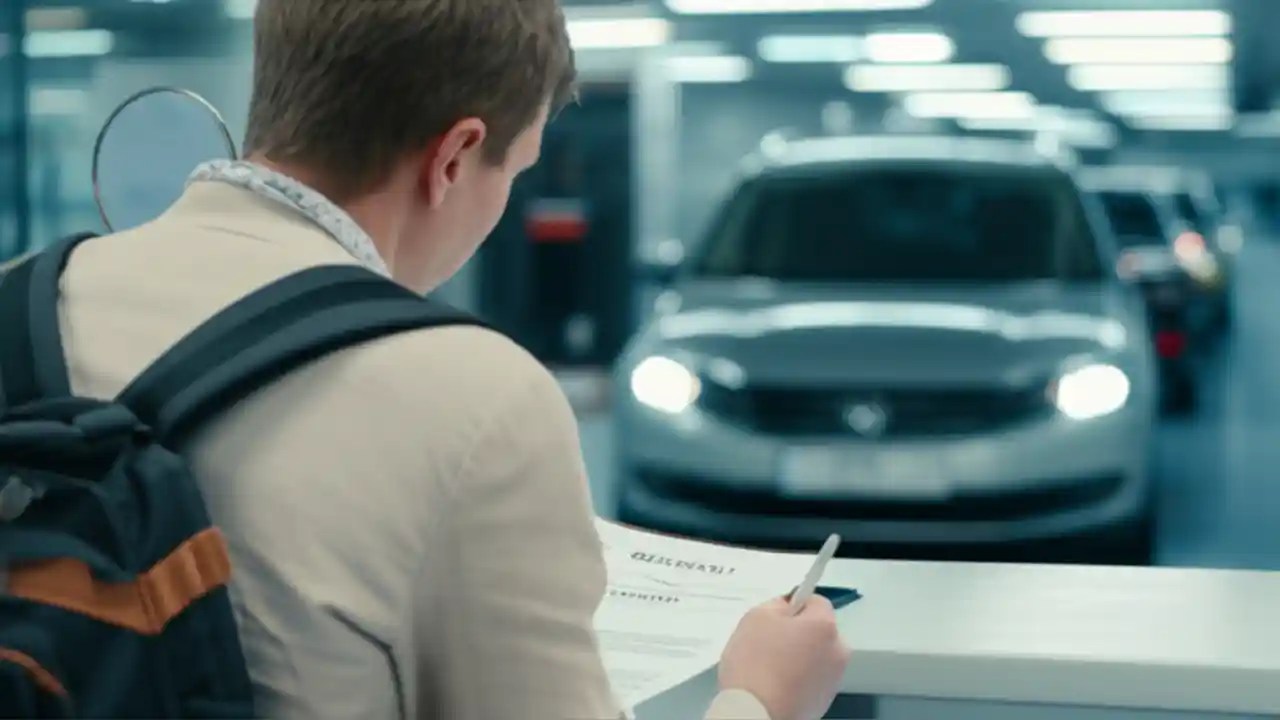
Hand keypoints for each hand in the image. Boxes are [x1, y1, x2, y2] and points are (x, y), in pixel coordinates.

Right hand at [718, 596, 850, 719]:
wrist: (757, 715)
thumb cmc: (755, 665)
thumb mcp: (756, 617)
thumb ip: (777, 604)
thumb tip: (787, 607)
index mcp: (824, 626)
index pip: (816, 601)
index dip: (794, 605)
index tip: (776, 617)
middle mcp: (837, 652)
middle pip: (819, 631)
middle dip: (798, 633)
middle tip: (769, 642)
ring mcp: (833, 680)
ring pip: (815, 656)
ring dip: (798, 657)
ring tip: (769, 668)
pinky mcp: (823, 702)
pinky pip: (810, 679)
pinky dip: (797, 679)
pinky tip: (775, 685)